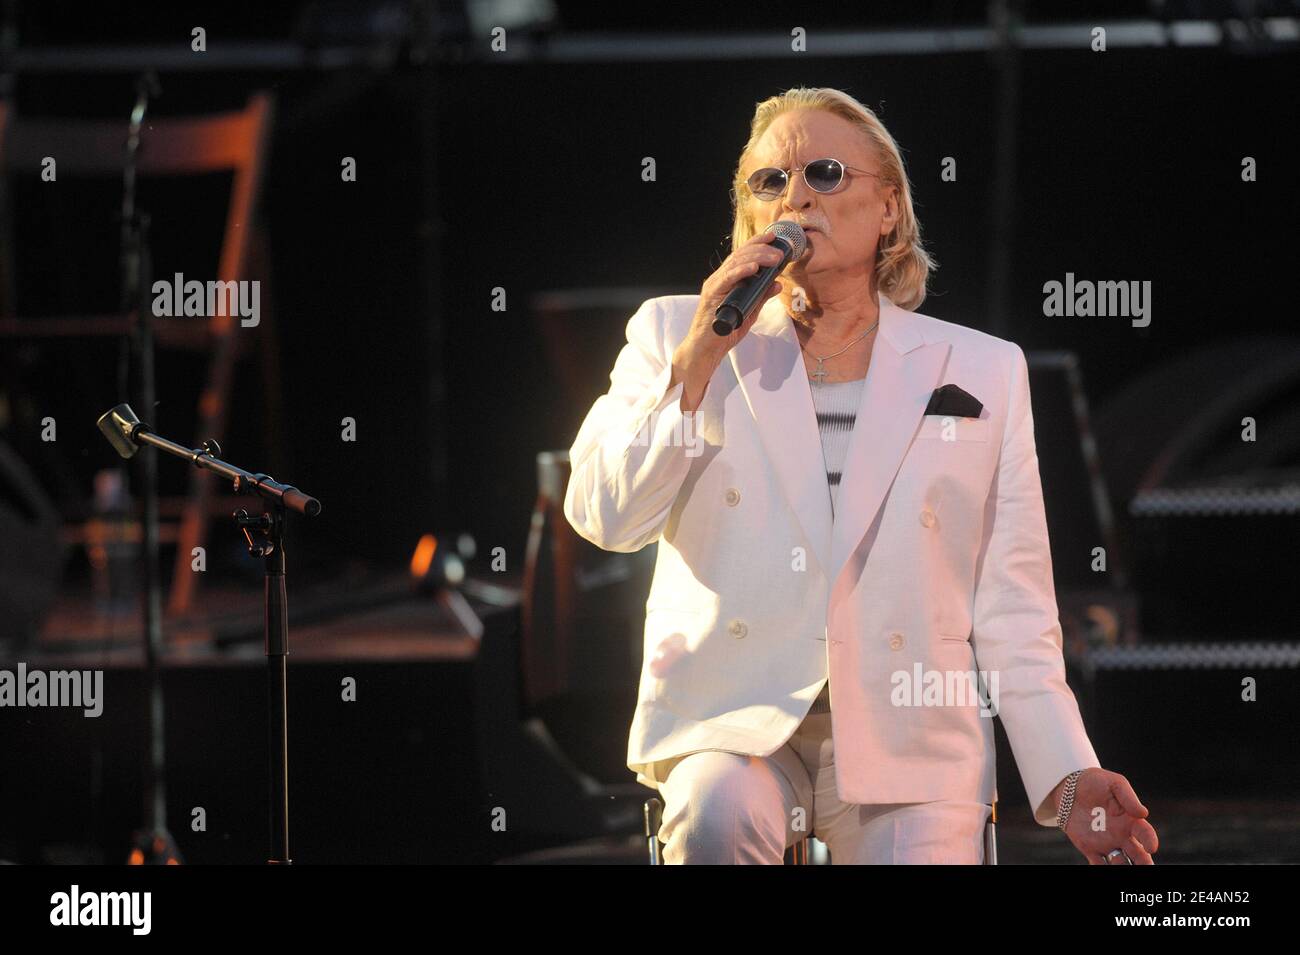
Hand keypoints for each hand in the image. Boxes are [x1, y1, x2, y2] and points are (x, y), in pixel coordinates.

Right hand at [671, 231, 788, 411]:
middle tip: (780, 252)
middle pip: (741, 255)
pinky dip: (741, 271)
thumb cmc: (724, 331)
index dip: (757, 243)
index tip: (774, 238)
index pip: (743, 255)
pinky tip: (753, 268)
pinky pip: (727, 279)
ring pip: (735, 263)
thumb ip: (762, 297)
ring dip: (757, 258)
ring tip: (774, 259)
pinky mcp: (711, 295)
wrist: (706, 349)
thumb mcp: (750, 312)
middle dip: (762, 250)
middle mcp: (720, 278)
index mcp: (727, 279)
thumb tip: (777, 284)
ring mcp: (715, 285)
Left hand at [1056, 768, 1158, 864]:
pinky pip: (1099, 864)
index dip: (1150, 840)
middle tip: (1145, 867)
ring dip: (1122, 867)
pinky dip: (1102, 869)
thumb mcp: (1114, 783)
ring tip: (1119, 864)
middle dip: (1143, 863)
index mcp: (1131, 820)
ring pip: (1120, 862)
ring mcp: (1106, 843)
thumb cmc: (1096, 782)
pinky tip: (1102, 867)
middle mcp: (1122, 836)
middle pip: (1138, 855)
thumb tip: (1144, 813)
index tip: (1151, 847)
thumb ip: (1128, 797)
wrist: (1069, 787)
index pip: (1145, 833)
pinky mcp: (1089, 848)